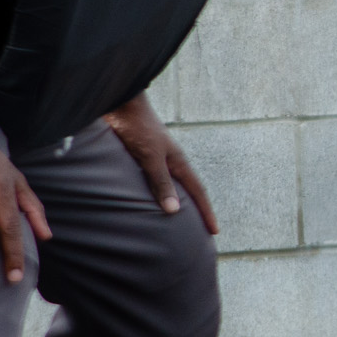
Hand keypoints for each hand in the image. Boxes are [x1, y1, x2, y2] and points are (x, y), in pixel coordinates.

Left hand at [103, 95, 218, 232]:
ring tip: (180, 221)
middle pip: (189, 190)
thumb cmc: (137, 128)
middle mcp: (172, 161)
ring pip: (173, 185)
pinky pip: (157, 181)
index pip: (198, 192)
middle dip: (198, 210)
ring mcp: (158, 158)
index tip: (215, 231)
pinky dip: (161, 194)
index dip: (206, 212)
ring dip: (178, 202)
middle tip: (203, 230)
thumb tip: (175, 211)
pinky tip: (153, 200)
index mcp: (178, 162)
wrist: (121, 104)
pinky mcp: (143, 156)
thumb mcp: (150, 157)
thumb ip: (161, 183)